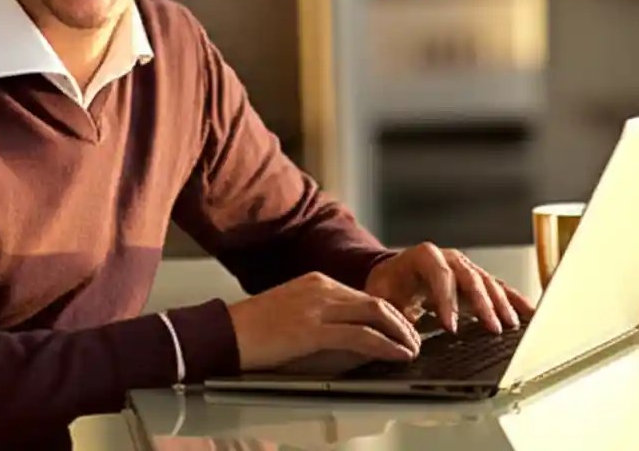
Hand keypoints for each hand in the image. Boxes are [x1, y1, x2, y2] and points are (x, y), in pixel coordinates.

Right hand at [227, 272, 420, 371]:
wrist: (223, 333)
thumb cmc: (254, 331)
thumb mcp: (295, 315)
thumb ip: (324, 319)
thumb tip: (354, 338)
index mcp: (317, 282)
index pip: (365, 295)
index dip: (390, 314)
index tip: (403, 329)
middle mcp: (322, 288)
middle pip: (377, 302)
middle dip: (403, 323)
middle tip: (416, 340)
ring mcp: (318, 307)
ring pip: (376, 314)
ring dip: (401, 334)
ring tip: (413, 350)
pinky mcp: (313, 330)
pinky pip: (361, 336)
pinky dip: (386, 346)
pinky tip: (397, 355)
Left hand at [365, 243, 534, 333]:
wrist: (392, 276)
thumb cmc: (387, 286)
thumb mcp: (381, 297)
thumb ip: (391, 312)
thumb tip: (403, 336)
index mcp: (424, 256)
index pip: (441, 276)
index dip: (447, 301)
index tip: (451, 328)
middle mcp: (449, 258)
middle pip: (470, 278)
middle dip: (482, 304)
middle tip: (491, 328)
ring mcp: (465, 267)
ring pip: (488, 283)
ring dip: (501, 305)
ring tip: (511, 326)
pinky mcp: (476, 280)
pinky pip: (498, 288)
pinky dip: (513, 300)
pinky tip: (529, 312)